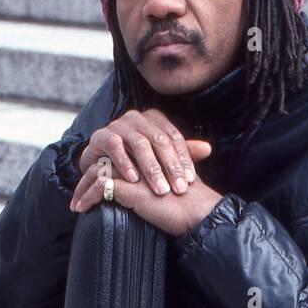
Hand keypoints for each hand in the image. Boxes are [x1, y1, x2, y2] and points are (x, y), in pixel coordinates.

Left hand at [70, 153, 223, 236]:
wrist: (195, 211)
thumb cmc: (181, 203)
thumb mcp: (160, 186)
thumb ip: (144, 179)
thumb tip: (122, 186)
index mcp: (146, 151)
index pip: (115, 156)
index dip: (100, 171)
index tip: (88, 187)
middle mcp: (139, 154)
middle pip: (103, 161)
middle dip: (85, 180)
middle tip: (76, 198)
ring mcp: (134, 167)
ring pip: (97, 172)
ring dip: (82, 189)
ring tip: (75, 205)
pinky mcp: (130, 183)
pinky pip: (100, 187)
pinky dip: (88, 198)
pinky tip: (81, 209)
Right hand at [72, 108, 212, 198]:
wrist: (99, 162)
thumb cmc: (132, 160)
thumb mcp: (157, 157)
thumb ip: (181, 153)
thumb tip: (208, 149)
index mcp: (154, 120)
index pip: (174, 138)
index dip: (183, 159)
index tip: (189, 181)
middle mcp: (137, 118)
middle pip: (159, 140)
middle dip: (170, 167)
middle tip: (178, 189)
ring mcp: (118, 124)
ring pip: (139, 144)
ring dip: (151, 169)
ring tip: (160, 189)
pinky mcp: (101, 135)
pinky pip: (115, 147)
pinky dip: (124, 164)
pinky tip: (133, 180)